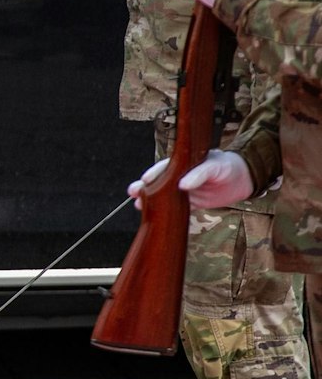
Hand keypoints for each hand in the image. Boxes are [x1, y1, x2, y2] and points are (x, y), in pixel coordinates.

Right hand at [128, 150, 254, 209]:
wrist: (246, 179)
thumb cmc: (229, 166)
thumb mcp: (216, 166)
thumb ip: (199, 174)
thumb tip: (182, 185)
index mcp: (184, 163)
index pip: (165, 168)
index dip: (154, 173)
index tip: (145, 180)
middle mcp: (181, 176)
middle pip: (159, 181)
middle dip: (145, 186)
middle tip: (133, 192)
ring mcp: (186, 190)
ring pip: (164, 195)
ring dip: (152, 200)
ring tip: (138, 205)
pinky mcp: (192, 202)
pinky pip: (177, 207)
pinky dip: (167, 212)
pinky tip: (157, 215)